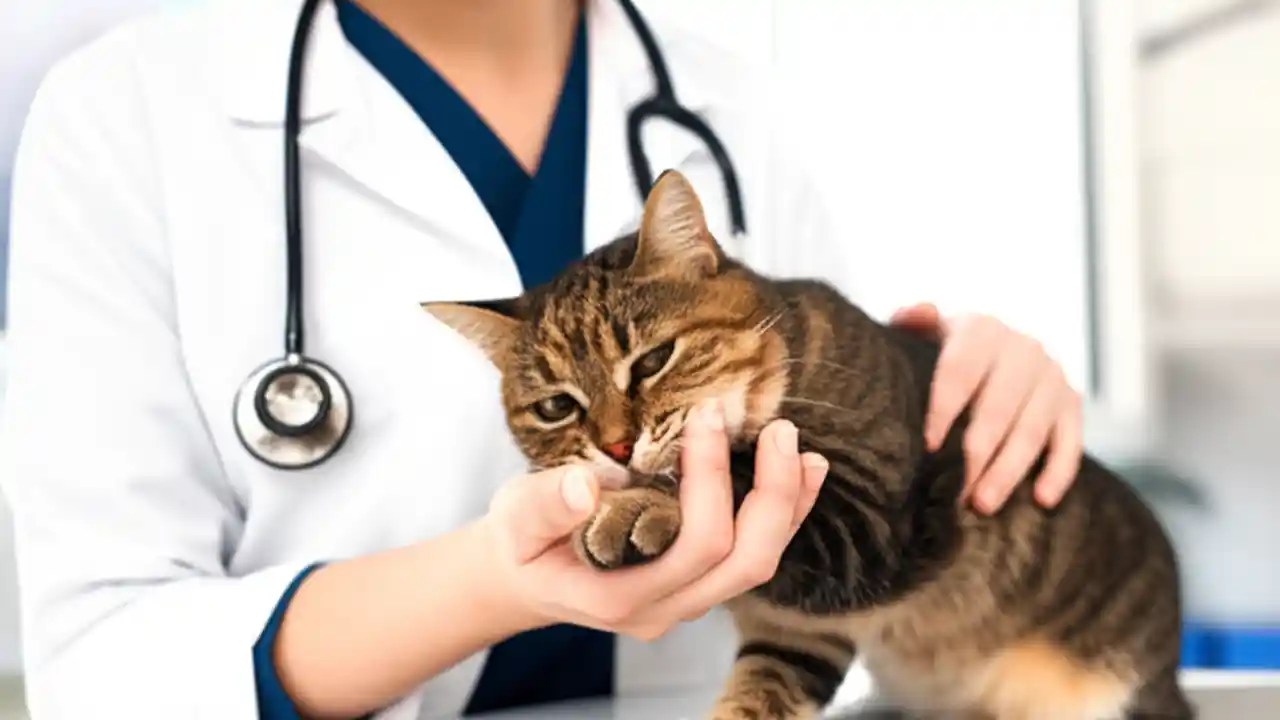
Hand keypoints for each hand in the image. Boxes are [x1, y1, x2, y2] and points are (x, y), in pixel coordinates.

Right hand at [479, 401, 828, 640]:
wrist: (521, 578)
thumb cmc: (520, 543)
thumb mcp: (515, 520)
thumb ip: (546, 505)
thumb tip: (584, 484)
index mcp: (621, 595)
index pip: (694, 545)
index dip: (711, 481)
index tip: (706, 417)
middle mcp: (665, 608)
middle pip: (745, 563)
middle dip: (771, 494)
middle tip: (777, 430)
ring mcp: (686, 601)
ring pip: (758, 564)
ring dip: (787, 505)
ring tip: (800, 449)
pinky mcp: (697, 584)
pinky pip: (752, 556)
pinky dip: (782, 514)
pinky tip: (802, 473)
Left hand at [891, 303, 1082, 513]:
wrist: (998, 348)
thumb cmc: (947, 350)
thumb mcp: (928, 331)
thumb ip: (914, 323)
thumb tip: (908, 316)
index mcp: (981, 330)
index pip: (960, 370)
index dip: (944, 408)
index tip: (929, 446)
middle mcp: (1023, 349)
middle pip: (998, 408)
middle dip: (976, 453)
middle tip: (956, 491)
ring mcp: (1052, 377)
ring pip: (1032, 431)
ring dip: (1009, 471)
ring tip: (983, 505)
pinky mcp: (1073, 403)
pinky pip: (1071, 441)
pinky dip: (1058, 472)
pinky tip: (1041, 500)